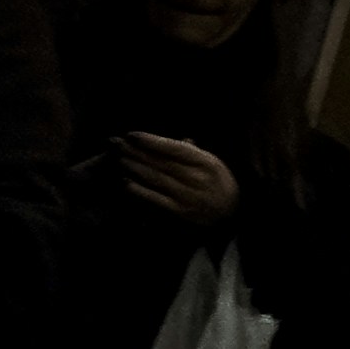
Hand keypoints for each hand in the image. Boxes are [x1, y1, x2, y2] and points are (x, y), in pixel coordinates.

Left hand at [115, 134, 239, 225]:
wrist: (233, 213)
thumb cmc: (220, 183)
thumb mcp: (213, 163)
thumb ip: (193, 152)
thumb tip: (177, 140)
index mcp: (206, 162)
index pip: (174, 148)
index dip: (152, 141)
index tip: (132, 135)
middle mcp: (197, 178)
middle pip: (161, 162)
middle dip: (136, 152)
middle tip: (116, 144)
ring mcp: (188, 195)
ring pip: (156, 178)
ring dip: (135, 168)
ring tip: (119, 159)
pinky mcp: (180, 211)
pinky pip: (155, 199)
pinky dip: (140, 190)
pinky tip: (126, 182)